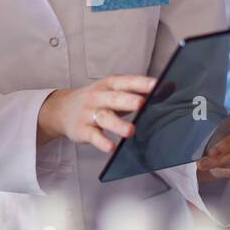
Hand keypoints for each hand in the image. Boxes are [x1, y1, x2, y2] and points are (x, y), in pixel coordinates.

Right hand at [37, 75, 156, 152]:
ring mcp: (89, 113)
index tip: (156, 85)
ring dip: (117, 125)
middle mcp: (98, 97)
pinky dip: (102, 142)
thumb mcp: (114, 91)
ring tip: (130, 131)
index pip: (126, 82)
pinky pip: (93, 136)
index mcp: (109, 85)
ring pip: (104, 118)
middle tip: (142, 104)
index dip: (140, 83)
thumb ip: (139, 91)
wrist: (61, 109)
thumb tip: (169, 87)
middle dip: (129, 101)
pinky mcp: (82, 130)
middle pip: (115, 98)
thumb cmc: (96, 100)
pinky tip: (110, 147)